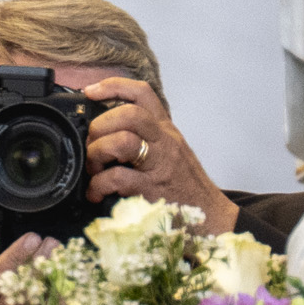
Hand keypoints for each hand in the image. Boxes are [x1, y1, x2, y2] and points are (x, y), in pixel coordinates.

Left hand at [73, 75, 237, 234]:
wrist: (212, 218)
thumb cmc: (186, 187)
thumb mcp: (171, 153)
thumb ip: (146, 138)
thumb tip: (105, 133)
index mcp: (165, 131)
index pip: (143, 94)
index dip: (114, 86)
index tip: (91, 92)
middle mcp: (165, 143)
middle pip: (129, 113)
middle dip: (100, 126)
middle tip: (91, 145)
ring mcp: (160, 166)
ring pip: (123, 141)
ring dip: (98, 153)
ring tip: (94, 169)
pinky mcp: (153, 191)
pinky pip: (118, 178)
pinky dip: (99, 185)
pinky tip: (96, 193)